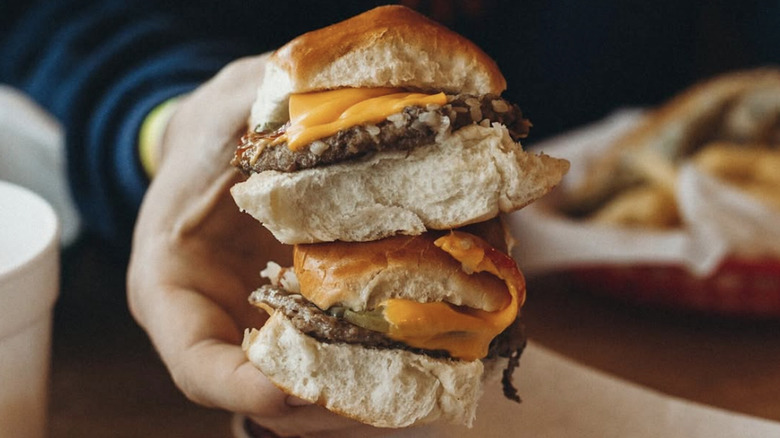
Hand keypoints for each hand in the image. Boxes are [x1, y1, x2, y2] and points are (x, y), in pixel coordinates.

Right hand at [127, 55, 385, 437]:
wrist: (226, 143)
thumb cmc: (215, 129)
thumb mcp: (226, 108)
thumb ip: (254, 106)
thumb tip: (313, 107)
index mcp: (172, 285)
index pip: (195, 362)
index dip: (239, 386)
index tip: (293, 387)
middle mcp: (215, 322)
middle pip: (259, 394)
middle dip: (320, 406)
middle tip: (386, 397)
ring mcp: (258, 328)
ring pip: (300, 393)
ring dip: (356, 402)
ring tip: (416, 389)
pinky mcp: (297, 321)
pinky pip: (329, 364)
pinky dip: (371, 373)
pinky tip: (421, 360)